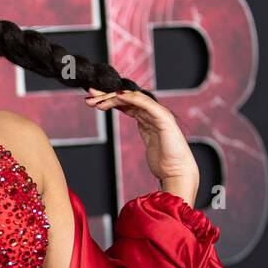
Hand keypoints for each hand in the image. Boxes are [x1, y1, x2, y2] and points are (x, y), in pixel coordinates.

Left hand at [86, 86, 198, 203]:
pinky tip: (118, 96)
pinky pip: (145, 103)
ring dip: (114, 97)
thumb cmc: (164, 162)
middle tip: (89, 97)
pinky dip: (131, 98)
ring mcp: (159, 114)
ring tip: (97, 101)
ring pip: (133, 98)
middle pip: (128, 98)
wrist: (178, 171)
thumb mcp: (148, 143)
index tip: (92, 100)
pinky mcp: (163, 118)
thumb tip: (138, 129)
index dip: (109, 99)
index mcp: (148, 118)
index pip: (126, 104)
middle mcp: (153, 113)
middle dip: (107, 96)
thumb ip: (143, 132)